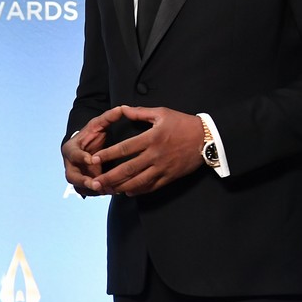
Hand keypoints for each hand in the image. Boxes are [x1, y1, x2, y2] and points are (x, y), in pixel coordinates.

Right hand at [61, 106, 124, 195]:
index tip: (91, 159)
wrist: (86, 147)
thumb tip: (121, 109)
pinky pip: (88, 192)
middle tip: (96, 185)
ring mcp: (75, 175)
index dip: (81, 157)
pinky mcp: (82, 184)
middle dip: (83, 181)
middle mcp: (70, 164)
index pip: (73, 154)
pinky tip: (112, 192)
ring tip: (108, 191)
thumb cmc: (91, 135)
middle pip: (71, 176)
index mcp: (70, 148)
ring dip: (92, 190)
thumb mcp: (97, 125)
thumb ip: (108, 118)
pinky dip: (98, 193)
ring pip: (79, 187)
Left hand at [87, 105, 203, 195]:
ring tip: (108, 189)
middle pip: (129, 169)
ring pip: (139, 181)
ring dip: (122, 186)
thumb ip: (140, 112)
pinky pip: (152, 186)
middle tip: (96, 182)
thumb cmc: (183, 123)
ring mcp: (163, 168)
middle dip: (110, 176)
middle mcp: (155, 155)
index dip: (108, 154)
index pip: (125, 148)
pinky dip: (139, 190)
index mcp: (151, 138)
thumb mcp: (162, 113)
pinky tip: (128, 192)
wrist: (207, 139)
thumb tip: (121, 109)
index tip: (94, 159)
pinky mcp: (170, 176)